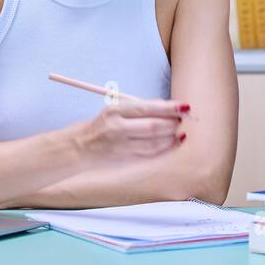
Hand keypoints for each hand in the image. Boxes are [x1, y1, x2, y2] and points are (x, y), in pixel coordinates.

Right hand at [75, 96, 189, 163]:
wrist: (79, 147)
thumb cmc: (101, 126)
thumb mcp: (114, 111)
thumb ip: (138, 109)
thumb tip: (167, 107)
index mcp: (114, 111)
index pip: (147, 107)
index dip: (169, 108)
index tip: (184, 106)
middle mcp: (116, 128)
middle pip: (152, 126)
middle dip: (173, 123)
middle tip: (185, 120)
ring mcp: (120, 146)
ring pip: (153, 142)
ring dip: (171, 137)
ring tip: (181, 132)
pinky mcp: (124, 159)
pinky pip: (149, 153)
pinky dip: (163, 148)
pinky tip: (172, 143)